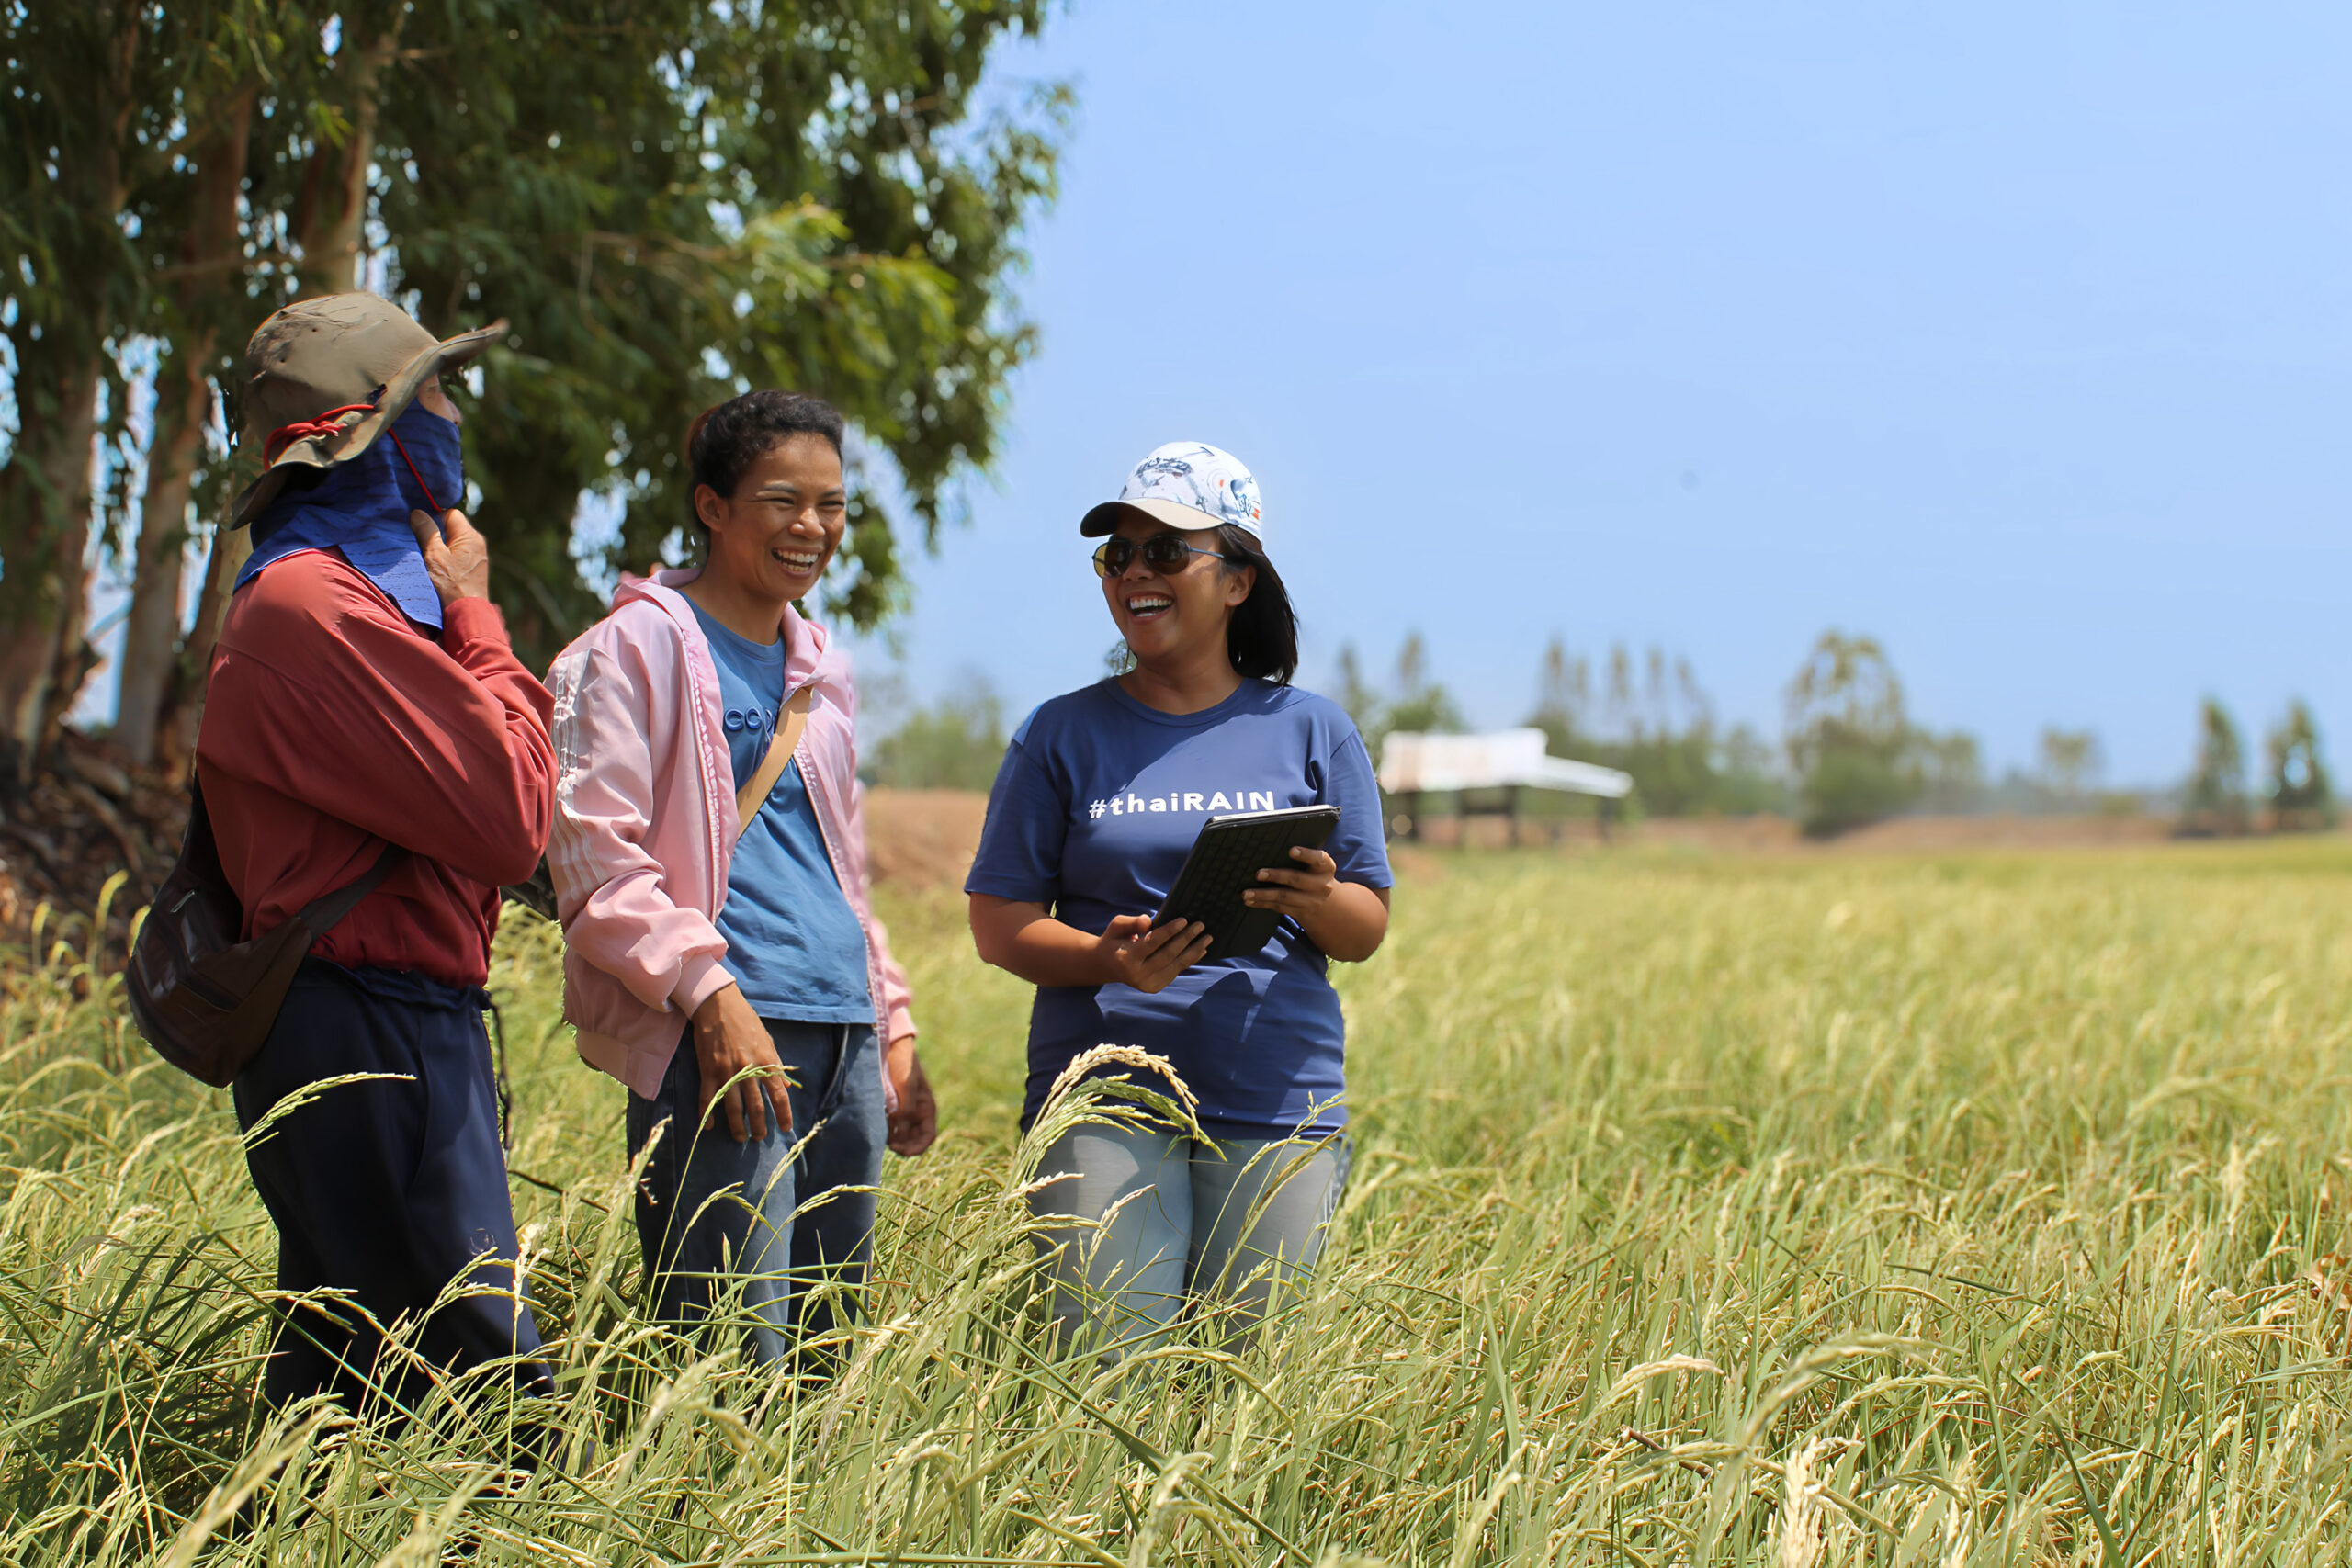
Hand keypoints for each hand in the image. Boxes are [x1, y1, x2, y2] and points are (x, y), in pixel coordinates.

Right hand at [408, 506, 490, 605]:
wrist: (466, 613)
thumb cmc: (450, 585)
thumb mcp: (433, 555)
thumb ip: (426, 532)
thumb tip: (417, 513)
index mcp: (470, 536)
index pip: (450, 514)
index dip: (433, 516)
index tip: (419, 527)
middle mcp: (477, 544)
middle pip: (452, 527)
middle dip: (435, 532)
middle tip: (419, 541)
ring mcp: (477, 557)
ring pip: (453, 542)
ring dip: (439, 546)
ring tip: (426, 555)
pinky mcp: (473, 569)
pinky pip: (457, 555)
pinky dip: (445, 557)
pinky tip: (435, 566)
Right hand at [689, 983, 791, 1141]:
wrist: (718, 1006)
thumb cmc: (746, 1021)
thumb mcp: (768, 1040)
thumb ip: (777, 1064)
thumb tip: (787, 1086)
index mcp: (765, 1061)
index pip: (779, 1094)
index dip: (783, 1114)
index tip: (786, 1128)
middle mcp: (747, 1069)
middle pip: (755, 1106)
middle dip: (759, 1125)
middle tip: (759, 1137)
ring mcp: (726, 1071)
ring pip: (732, 1107)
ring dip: (737, 1126)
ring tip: (741, 1137)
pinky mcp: (708, 1070)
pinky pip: (707, 1097)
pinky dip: (707, 1114)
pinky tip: (710, 1127)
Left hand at [885, 1036, 937, 1156]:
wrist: (890, 1045)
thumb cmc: (903, 1063)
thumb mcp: (907, 1085)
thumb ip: (906, 1109)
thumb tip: (901, 1133)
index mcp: (927, 1108)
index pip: (927, 1137)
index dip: (916, 1147)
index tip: (899, 1148)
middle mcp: (917, 1112)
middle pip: (914, 1140)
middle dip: (902, 1145)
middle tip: (887, 1144)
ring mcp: (904, 1110)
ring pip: (901, 1135)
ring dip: (892, 1138)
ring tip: (880, 1132)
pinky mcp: (890, 1107)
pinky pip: (890, 1125)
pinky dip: (884, 1129)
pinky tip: (876, 1125)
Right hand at [1097, 913, 1210, 993]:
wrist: (1106, 965)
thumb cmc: (1114, 940)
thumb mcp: (1117, 926)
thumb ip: (1133, 922)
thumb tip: (1150, 921)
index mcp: (1125, 958)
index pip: (1151, 943)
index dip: (1169, 931)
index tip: (1184, 919)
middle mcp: (1136, 975)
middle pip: (1167, 955)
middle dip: (1186, 939)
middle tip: (1200, 925)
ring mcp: (1147, 984)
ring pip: (1176, 965)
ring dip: (1194, 950)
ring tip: (1207, 937)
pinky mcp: (1155, 987)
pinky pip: (1176, 971)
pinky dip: (1189, 960)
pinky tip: (1201, 949)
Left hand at [1243, 846, 1339, 921]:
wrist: (1328, 904)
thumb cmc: (1314, 875)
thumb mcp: (1316, 866)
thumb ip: (1302, 857)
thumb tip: (1270, 848)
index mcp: (1326, 868)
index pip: (1318, 858)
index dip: (1305, 854)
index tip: (1291, 850)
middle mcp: (1321, 885)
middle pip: (1296, 879)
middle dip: (1276, 876)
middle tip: (1258, 874)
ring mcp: (1311, 901)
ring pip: (1284, 897)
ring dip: (1263, 895)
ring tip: (1246, 893)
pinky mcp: (1300, 912)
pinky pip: (1279, 907)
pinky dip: (1262, 904)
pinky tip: (1250, 901)